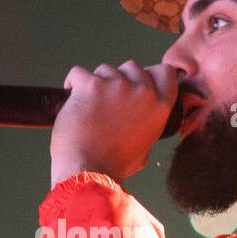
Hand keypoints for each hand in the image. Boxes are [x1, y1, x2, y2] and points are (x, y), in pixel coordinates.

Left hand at [50, 60, 179, 185]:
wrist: (88, 171)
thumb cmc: (113, 165)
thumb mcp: (144, 149)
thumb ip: (146, 127)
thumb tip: (139, 123)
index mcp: (160, 106)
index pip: (165, 71)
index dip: (150, 74)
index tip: (137, 83)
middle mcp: (142, 91)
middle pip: (132, 67)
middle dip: (120, 79)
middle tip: (107, 100)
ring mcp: (116, 85)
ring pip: (105, 69)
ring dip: (96, 83)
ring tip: (88, 107)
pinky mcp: (90, 85)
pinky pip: (79, 73)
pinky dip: (73, 83)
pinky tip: (72, 100)